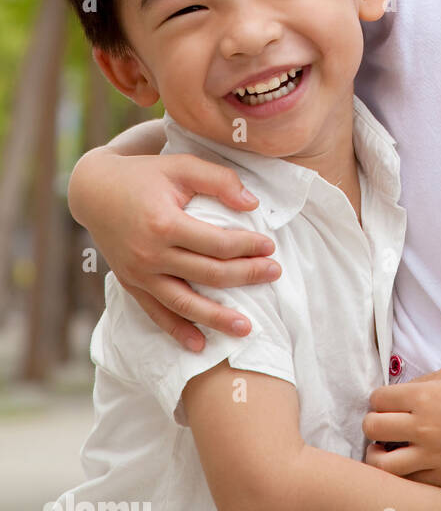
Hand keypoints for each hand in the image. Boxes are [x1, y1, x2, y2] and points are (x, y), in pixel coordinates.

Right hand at [78, 148, 279, 349]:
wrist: (95, 191)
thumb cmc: (145, 175)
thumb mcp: (182, 165)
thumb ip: (219, 180)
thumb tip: (252, 204)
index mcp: (164, 223)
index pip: (217, 244)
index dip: (248, 247)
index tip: (270, 247)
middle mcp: (150, 254)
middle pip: (207, 274)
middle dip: (245, 276)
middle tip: (274, 274)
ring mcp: (139, 274)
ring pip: (184, 303)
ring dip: (216, 318)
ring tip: (246, 328)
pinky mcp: (131, 284)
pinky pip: (156, 313)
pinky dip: (178, 331)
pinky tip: (199, 345)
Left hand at [363, 367, 440, 486]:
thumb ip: (421, 383)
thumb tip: (397, 394)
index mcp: (424, 396)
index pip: (378, 399)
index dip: (378, 399)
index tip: (385, 402)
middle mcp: (424, 426)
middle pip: (373, 427)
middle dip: (372, 424)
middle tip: (381, 424)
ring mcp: (432, 455)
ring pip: (381, 465)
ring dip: (376, 455)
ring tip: (383, 451)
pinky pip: (409, 481)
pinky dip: (402, 473)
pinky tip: (408, 463)